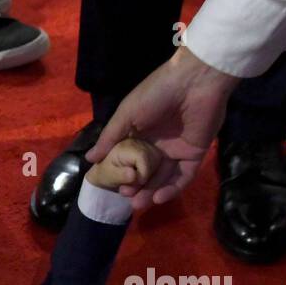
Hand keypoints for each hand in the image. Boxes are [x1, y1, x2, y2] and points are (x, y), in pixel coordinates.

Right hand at [85, 46, 239, 209]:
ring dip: (152, 192)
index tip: (114, 187)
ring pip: (164, 177)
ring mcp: (177, 150)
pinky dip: (173, 188)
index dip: (122, 175)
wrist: (194, 80)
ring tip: (140, 204)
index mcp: (141, 134)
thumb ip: (109, 138)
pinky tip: (159, 197)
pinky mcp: (196, 153)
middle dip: (137, 188)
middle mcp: (158, 144)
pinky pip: (184, 176)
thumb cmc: (156, 93)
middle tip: (128, 200)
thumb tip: (90, 159)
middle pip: (146, 173)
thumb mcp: (126, 114)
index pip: (129, 161)